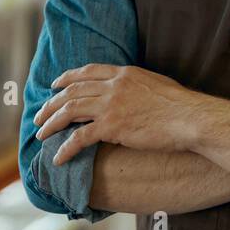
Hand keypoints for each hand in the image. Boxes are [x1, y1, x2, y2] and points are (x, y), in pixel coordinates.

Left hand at [34, 64, 201, 162]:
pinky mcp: (112, 126)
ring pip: (69, 111)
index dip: (67, 78)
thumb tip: (129, 92)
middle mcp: (114, 86)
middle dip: (51, 104)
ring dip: (51, 123)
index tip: (55, 85)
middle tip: (39, 117)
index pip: (88, 71)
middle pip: (72, 91)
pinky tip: (59, 158)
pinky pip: (80, 137)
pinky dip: (66, 148)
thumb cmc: (180, 105)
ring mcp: (111, 105)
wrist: (189, 117)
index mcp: (124, 74)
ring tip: (41, 135)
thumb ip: (136, 85)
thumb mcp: (154, 84)